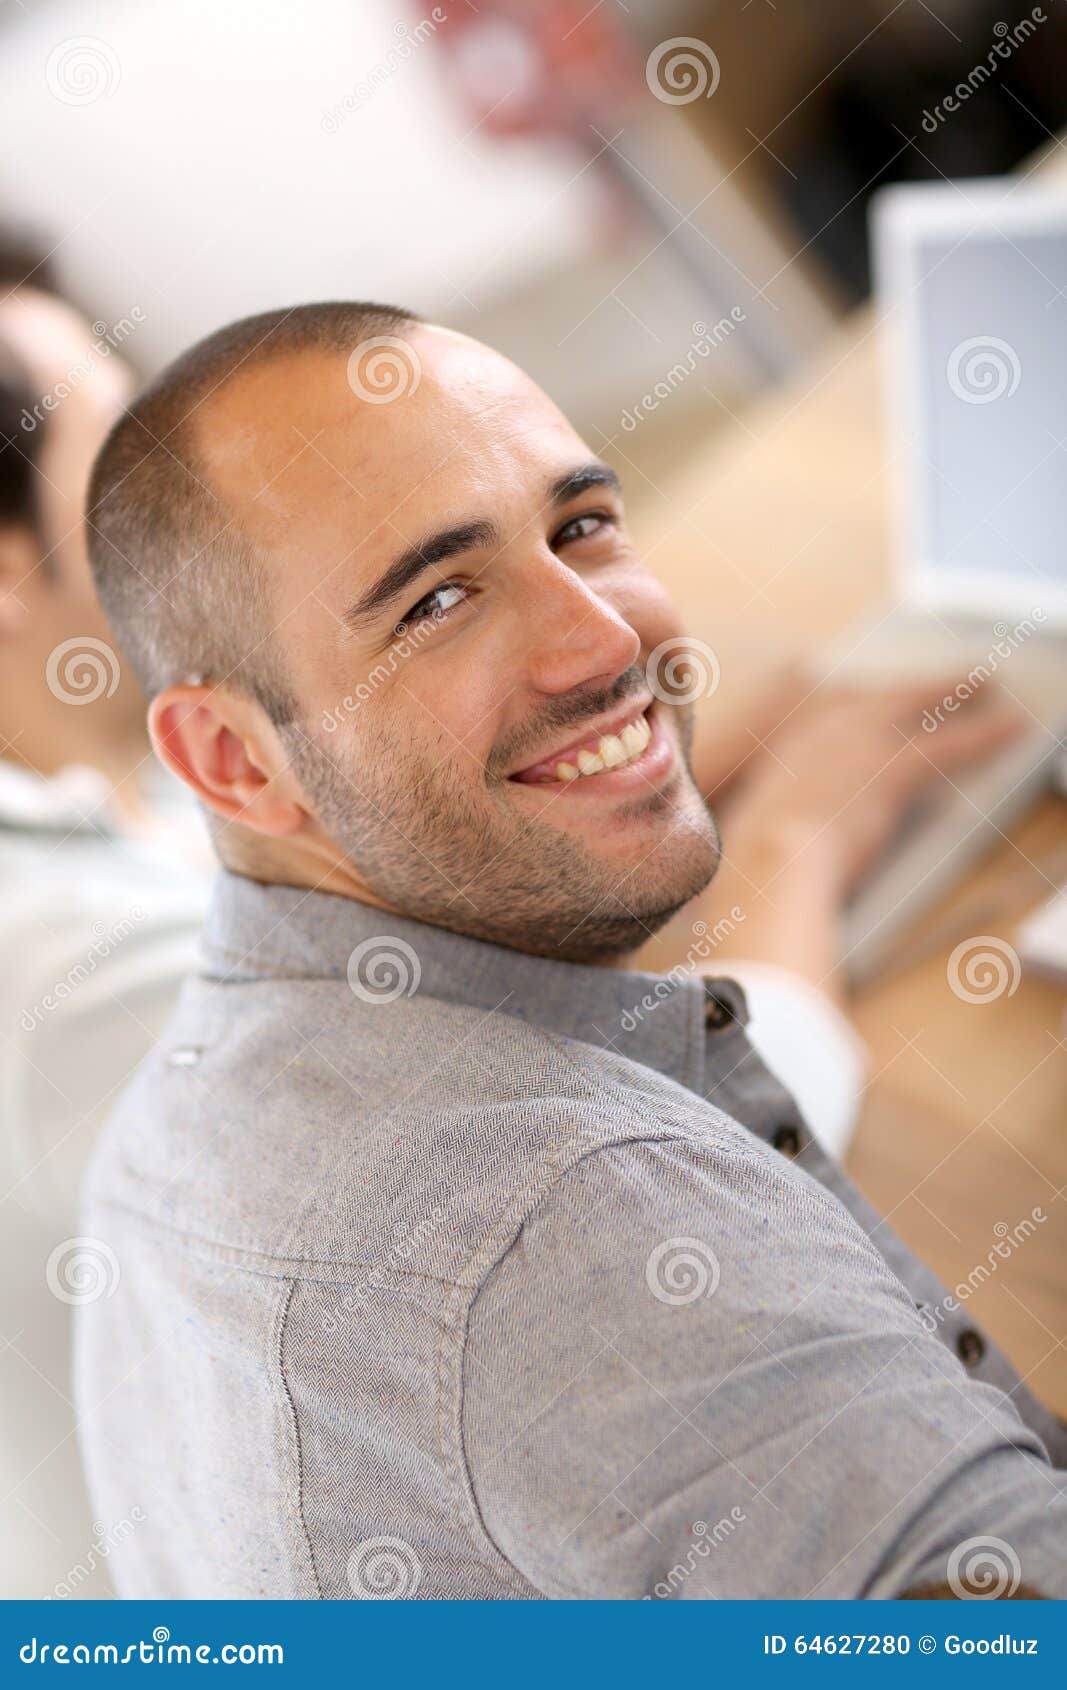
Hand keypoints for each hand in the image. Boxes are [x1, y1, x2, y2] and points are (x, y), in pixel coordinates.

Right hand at [693, 678, 1026, 997]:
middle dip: (920, 688)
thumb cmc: (756, 866)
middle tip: (953, 678)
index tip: (889, 705)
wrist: (768, 864)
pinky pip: (951, 744)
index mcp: (791, 752)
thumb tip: (774, 843)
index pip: (841, 720)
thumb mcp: (757, 836)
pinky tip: (1013, 727)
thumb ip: (774, 827)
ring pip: (919, 708)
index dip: (871, 712)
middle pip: (883, 700)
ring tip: (986, 682)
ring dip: (956, 692)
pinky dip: (986, 734)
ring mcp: (857, 744)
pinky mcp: (892, 766)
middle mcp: (824, 735)